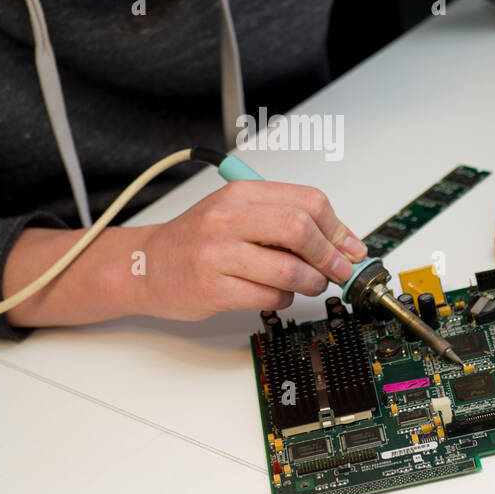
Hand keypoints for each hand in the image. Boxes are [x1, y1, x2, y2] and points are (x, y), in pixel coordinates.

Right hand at [136, 180, 368, 319]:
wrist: (144, 265)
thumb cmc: (195, 240)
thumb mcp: (237, 214)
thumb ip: (285, 221)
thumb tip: (343, 243)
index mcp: (240, 193)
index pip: (307, 201)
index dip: (338, 228)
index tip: (350, 248)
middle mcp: (228, 218)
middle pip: (302, 230)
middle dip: (331, 256)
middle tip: (339, 271)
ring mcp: (218, 254)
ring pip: (290, 270)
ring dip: (312, 283)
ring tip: (308, 285)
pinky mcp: (213, 289)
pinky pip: (269, 297)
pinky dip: (284, 300)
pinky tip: (275, 294)